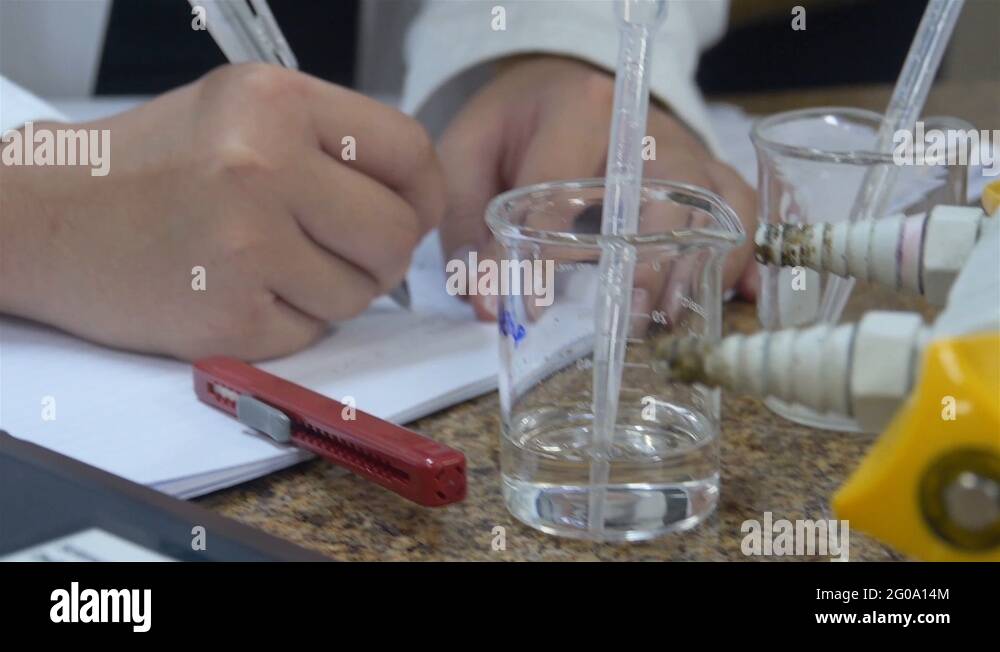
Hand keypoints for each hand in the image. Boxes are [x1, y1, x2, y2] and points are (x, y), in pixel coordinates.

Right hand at [0, 64, 443, 359]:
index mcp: (274, 102)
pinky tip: (242, 291)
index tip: (414, 211)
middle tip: (346, 251)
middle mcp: (262, 166)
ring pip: (361, 295)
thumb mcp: (243, 113)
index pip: (409, 153)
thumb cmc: (151, 165)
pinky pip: (313, 334)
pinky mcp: (229, 315)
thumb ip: (333, 143)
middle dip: (385, 254)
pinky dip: (290, 323)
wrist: (48, 218)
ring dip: (334, 291)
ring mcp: (246, 246)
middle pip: (398, 234)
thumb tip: (418, 200)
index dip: (424, 193)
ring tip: (274, 265)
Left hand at [437, 56, 757, 320]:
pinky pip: (741, 210)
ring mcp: (685, 149)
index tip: (533, 307)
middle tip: (630, 314)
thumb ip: (468, 224)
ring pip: (718, 203)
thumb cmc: (512, 125)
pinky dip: (742, 256)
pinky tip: (736, 298)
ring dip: (703, 263)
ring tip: (671, 316)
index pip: (567, 187)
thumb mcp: (468, 158)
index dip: (548, 252)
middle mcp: (645, 125)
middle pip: (668, 192)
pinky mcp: (706, 172)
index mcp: (581, 109)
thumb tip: (486, 300)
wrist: (556, 84)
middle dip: (652, 258)